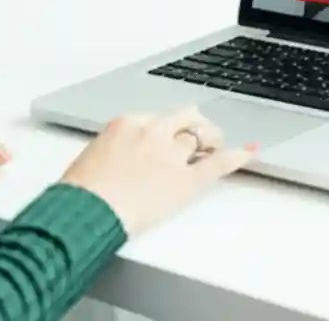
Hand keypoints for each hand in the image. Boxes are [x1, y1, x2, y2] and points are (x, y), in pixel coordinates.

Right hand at [59, 105, 256, 235]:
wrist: (84, 212)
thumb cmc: (80, 194)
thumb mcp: (90, 161)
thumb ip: (113, 154)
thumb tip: (118, 162)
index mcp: (126, 124)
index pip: (157, 118)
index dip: (167, 128)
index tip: (170, 136)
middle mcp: (152, 132)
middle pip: (185, 116)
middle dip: (194, 124)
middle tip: (199, 135)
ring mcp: (171, 155)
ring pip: (203, 134)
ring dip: (212, 138)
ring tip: (216, 145)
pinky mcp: (185, 180)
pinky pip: (217, 163)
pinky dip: (237, 156)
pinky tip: (248, 152)